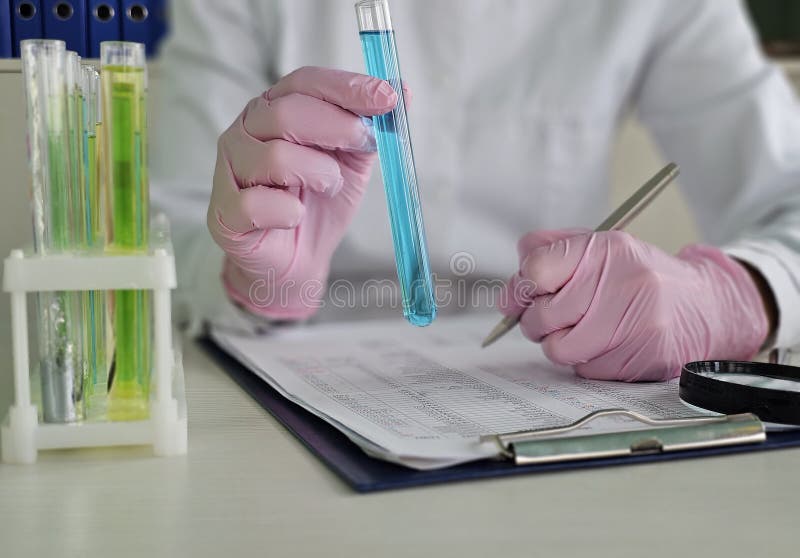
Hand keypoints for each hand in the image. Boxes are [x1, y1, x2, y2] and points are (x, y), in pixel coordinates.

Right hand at [208, 66, 397, 318]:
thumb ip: (370, 128)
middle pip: (286, 112)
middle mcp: (246, 132)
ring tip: (328, 187)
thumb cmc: (319, 205)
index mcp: (274, 110)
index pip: (304, 82)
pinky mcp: (224, 212)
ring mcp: (229, 171)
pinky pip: (255, 204)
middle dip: (337, 126)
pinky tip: (296, 215)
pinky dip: (287, 210)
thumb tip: (402, 91)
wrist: (298, 261)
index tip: (387, 98)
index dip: (346, 87)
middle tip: (364, 144)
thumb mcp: (352, 163)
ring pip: (274, 157)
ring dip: (318, 173)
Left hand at [500, 230, 768, 380]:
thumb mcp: (600, 247)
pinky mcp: (640, 359)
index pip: (537, 268)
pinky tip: (607, 344)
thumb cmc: (639, 277)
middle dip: (537, 320)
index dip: (521, 287)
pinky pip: (584, 370)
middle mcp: (624, 282)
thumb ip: (550, 251)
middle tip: (553, 316)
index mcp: (607, 248)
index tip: (522, 295)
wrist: (704, 306)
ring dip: (559, 344)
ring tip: (580, 330)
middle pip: (541, 314)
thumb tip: (512, 284)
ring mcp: (635, 323)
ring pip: (558, 348)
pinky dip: (586, 360)